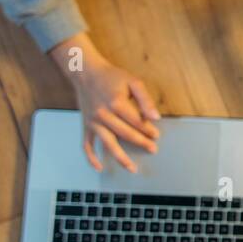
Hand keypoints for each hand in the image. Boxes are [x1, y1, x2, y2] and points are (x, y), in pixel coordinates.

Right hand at [50, 34, 160, 172]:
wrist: (86, 73)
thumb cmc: (112, 77)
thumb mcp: (133, 82)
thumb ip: (145, 99)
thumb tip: (156, 117)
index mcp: (116, 103)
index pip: (136, 121)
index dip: (148, 129)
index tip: (156, 136)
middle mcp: (104, 115)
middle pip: (125, 134)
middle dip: (141, 142)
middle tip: (153, 149)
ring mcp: (93, 122)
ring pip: (108, 144)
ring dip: (121, 158)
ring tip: (132, 168)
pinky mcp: (86, 126)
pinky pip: (86, 144)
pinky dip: (91, 157)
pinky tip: (99, 168)